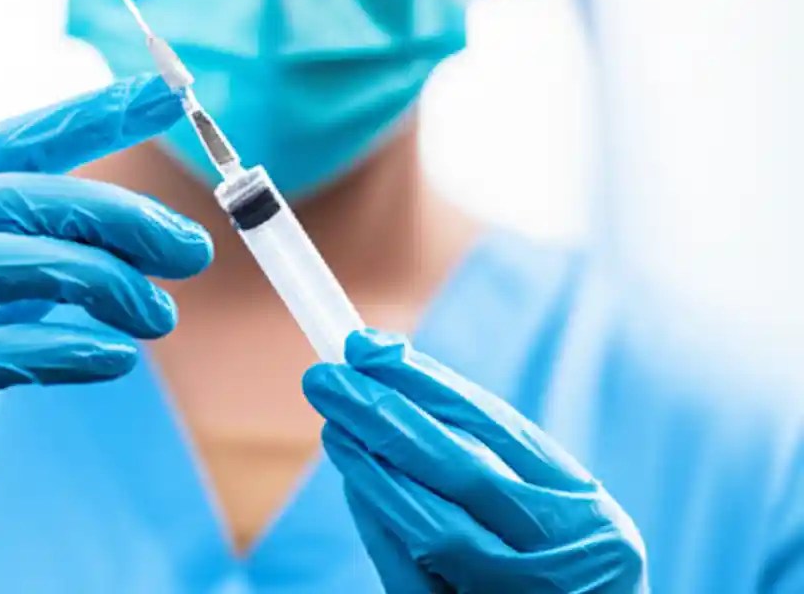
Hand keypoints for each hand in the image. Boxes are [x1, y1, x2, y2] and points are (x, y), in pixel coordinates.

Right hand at [0, 74, 212, 591]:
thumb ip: (27, 265)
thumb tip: (139, 245)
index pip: (11, 143)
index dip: (93, 114)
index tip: (170, 88)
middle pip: (21, 198)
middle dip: (122, 217)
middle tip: (195, 251)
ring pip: (4, 261)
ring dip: (103, 282)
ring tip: (161, 315)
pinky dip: (67, 348)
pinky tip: (116, 358)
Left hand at [303, 330, 646, 593]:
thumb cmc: (560, 582)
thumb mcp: (554, 524)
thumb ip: (494, 466)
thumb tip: (391, 385)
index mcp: (592, 522)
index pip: (503, 432)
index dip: (429, 384)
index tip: (368, 347)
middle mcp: (565, 565)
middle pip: (466, 473)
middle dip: (388, 416)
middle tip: (325, 377)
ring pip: (434, 527)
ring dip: (374, 470)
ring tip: (334, 426)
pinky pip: (410, 580)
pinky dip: (378, 526)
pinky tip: (353, 484)